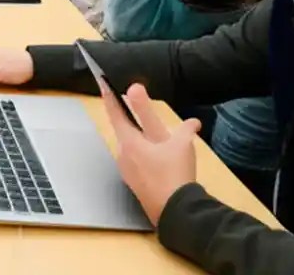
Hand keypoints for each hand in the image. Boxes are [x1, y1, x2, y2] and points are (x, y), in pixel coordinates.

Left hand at [101, 83, 199, 225]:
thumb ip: (184, 129)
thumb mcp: (180, 145)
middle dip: (132, 120)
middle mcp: (123, 154)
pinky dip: (148, 156)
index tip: (101, 84)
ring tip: (161, 140)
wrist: (174, 210)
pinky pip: (138, 163)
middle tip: (137, 109)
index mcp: (129, 141)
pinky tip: (163, 161)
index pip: (116, 113)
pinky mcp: (135, 183)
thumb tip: (192, 120)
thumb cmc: (174, 173)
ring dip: (144, 141)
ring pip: (133, 148)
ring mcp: (127, 170)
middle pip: (125, 130)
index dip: (110, 97)